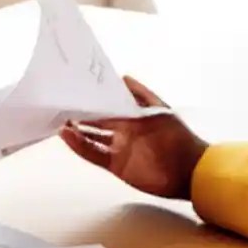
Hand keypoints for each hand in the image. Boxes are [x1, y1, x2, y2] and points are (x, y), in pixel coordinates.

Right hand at [59, 76, 208, 199]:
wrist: (188, 171)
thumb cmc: (178, 137)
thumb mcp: (160, 111)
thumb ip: (141, 96)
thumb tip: (122, 77)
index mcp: (133, 116)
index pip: (109, 105)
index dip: (94, 99)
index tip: (77, 90)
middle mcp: (123, 131)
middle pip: (97, 121)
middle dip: (81, 114)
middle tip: (61, 104)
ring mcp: (118, 148)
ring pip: (91, 138)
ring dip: (76, 130)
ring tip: (59, 120)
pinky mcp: (115, 165)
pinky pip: (93, 154)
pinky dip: (80, 146)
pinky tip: (67, 136)